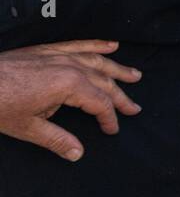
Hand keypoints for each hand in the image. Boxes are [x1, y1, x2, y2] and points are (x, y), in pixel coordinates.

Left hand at [0, 40, 142, 160]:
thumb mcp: (27, 128)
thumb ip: (57, 140)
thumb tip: (78, 153)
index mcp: (68, 85)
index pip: (99, 103)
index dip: (109, 118)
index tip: (112, 130)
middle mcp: (69, 66)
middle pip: (104, 82)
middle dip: (121, 96)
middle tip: (135, 108)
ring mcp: (58, 55)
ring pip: (97, 61)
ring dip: (117, 69)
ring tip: (135, 75)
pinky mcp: (46, 50)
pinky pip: (78, 44)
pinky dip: (96, 44)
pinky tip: (110, 44)